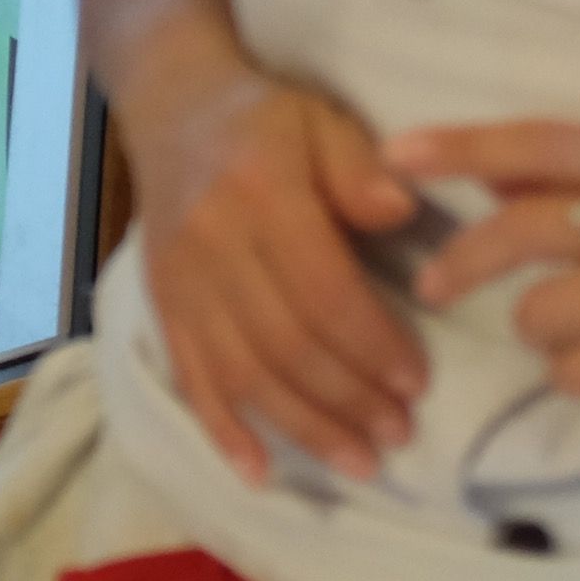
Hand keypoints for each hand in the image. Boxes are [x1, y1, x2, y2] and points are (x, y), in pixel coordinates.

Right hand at [132, 66, 431, 483]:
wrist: (171, 108)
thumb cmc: (266, 120)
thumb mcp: (322, 121)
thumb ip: (360, 168)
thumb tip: (402, 210)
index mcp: (261, 196)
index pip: (323, 290)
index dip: (372, 344)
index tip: (417, 382)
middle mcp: (212, 246)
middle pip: (285, 344)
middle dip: (347, 399)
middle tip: (398, 434)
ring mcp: (181, 283)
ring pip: (242, 373)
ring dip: (302, 428)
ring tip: (358, 463)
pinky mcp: (162, 306)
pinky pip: (192, 377)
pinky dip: (223, 430)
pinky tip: (259, 472)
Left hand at [394, 120, 579, 447]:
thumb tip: (483, 172)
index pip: (544, 143)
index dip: (464, 146)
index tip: (395, 154)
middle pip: (525, 226)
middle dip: (462, 260)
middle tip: (431, 284)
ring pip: (539, 311)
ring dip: (545, 333)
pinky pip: (571, 370)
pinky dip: (577, 375)